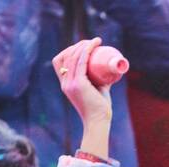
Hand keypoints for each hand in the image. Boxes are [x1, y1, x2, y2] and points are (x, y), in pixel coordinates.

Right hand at [53, 37, 112, 157]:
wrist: (99, 122)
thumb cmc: (100, 108)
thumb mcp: (97, 90)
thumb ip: (99, 80)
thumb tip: (108, 69)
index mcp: (65, 84)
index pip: (60, 61)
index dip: (69, 50)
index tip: (84, 47)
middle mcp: (65, 83)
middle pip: (66, 55)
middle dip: (78, 45)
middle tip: (93, 42)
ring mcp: (70, 83)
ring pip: (73, 57)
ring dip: (84, 45)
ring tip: (96, 41)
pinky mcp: (78, 84)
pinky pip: (81, 62)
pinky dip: (86, 51)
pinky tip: (93, 45)